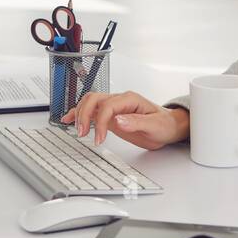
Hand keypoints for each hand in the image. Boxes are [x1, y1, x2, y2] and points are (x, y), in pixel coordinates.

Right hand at [61, 91, 188, 149]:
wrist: (168, 127)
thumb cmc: (164, 124)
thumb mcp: (154, 126)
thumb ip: (136, 122)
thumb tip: (118, 119)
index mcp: (130, 99)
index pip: (108, 106)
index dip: (101, 122)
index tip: (99, 138)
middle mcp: (119, 101)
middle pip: (94, 99)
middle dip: (85, 115)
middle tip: (83, 133)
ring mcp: (113, 107)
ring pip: (89, 102)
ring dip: (80, 114)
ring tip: (78, 131)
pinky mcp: (110, 116)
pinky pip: (91, 111)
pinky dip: (78, 114)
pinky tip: (69, 119)